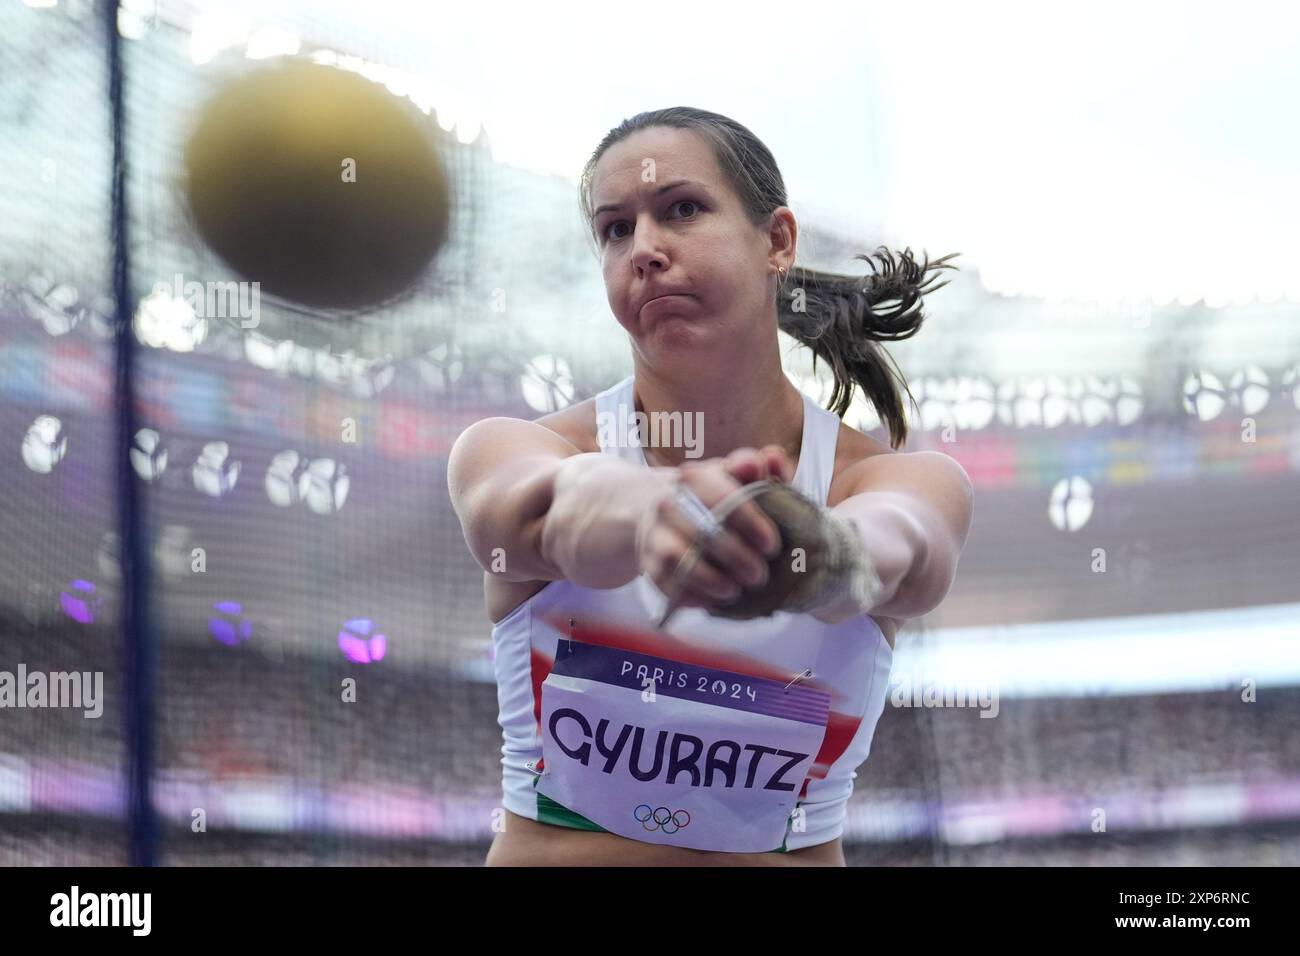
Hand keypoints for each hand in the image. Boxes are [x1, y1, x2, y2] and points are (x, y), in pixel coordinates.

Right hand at [635, 445, 794, 611]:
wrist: (658, 515)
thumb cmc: (709, 498)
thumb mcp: (732, 478)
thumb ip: (758, 469)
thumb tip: (772, 458)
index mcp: (694, 477)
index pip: (725, 498)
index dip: (752, 524)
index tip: (771, 545)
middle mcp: (669, 503)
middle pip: (705, 533)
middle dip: (738, 558)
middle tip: (759, 574)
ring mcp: (655, 535)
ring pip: (682, 561)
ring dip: (714, 580)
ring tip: (736, 590)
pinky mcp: (649, 565)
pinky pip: (670, 585)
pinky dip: (696, 596)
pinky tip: (716, 598)